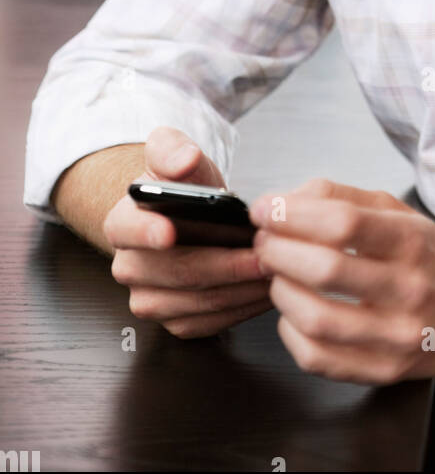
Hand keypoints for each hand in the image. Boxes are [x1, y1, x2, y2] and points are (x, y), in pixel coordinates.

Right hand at [104, 125, 271, 337]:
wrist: (189, 218)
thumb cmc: (184, 188)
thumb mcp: (176, 156)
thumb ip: (173, 149)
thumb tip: (184, 159)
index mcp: (121, 223)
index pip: (128, 229)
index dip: (147, 232)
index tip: (170, 232)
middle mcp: (129, 267)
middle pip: (178, 271)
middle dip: (226, 264)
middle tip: (264, 254)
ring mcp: (149, 299)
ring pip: (198, 302)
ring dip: (241, 289)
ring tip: (274, 270)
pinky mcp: (174, 321)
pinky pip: (210, 323)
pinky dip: (241, 309)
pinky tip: (265, 290)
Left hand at [249, 178, 434, 383]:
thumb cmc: (434, 259)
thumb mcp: (399, 213)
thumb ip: (342, 198)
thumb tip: (284, 202)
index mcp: (412, 241)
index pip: (342, 222)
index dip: (292, 213)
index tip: (265, 209)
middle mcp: (409, 288)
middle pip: (325, 269)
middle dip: (277, 250)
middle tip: (265, 241)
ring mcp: (398, 335)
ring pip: (316, 318)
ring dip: (280, 291)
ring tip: (278, 276)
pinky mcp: (385, 370)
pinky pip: (319, 359)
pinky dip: (291, 333)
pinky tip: (293, 315)